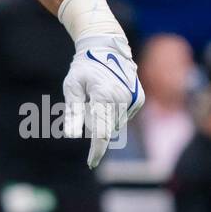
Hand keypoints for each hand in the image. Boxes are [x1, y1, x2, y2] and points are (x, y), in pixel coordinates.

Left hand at [63, 34, 144, 168]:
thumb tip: (72, 135)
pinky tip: (108, 95)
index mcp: (104, 96)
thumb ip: (73, 112)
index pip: (101, 132)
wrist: (107, 48)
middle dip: (94, 123)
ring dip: (104, 117)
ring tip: (97, 96)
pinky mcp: (139, 99)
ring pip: (116, 123)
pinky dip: (114, 112)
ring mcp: (133, 99)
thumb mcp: (72, 87)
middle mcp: (123, 99)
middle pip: (107, 128)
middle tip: (86, 102)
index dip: (96, 150)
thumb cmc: (84, 67)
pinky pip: (123, 116)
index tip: (91, 163)